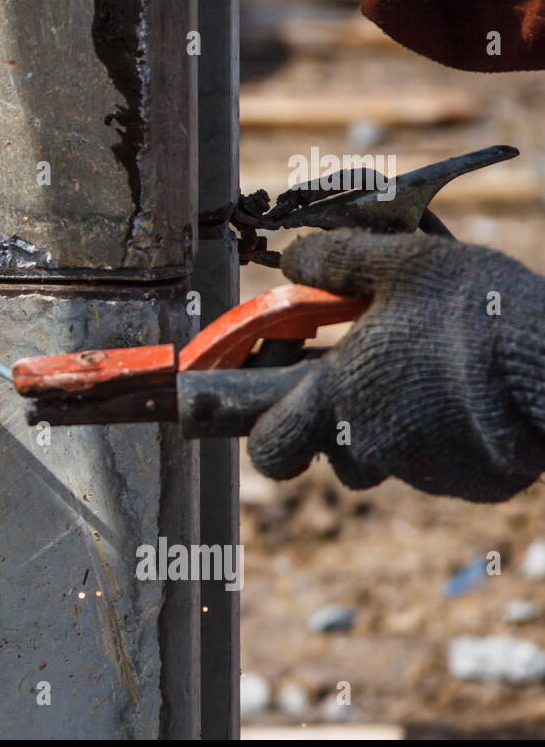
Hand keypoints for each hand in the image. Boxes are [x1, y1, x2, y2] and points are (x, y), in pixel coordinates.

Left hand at [247, 230, 544, 502]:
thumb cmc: (473, 311)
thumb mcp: (400, 262)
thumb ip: (336, 262)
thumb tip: (295, 261)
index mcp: (335, 396)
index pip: (269, 447)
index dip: (269, 434)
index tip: (284, 404)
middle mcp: (369, 445)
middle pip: (332, 455)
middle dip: (339, 426)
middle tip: (372, 382)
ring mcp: (421, 472)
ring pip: (389, 458)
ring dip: (395, 429)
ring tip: (433, 378)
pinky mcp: (470, 484)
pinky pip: (443, 466)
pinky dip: (448, 440)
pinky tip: (477, 399)